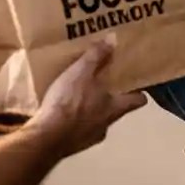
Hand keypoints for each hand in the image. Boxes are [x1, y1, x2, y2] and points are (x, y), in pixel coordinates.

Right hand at [27, 39, 146, 156]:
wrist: (46, 138)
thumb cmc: (69, 103)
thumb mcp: (81, 73)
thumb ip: (97, 56)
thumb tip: (114, 39)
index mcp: (115, 107)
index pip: (138, 100)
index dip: (138, 91)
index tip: (136, 83)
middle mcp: (107, 125)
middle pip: (116, 110)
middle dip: (110, 98)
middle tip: (103, 83)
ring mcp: (90, 138)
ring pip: (97, 121)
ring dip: (91, 111)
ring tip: (78, 97)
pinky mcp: (73, 146)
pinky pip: (78, 130)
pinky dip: (74, 122)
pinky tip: (62, 114)